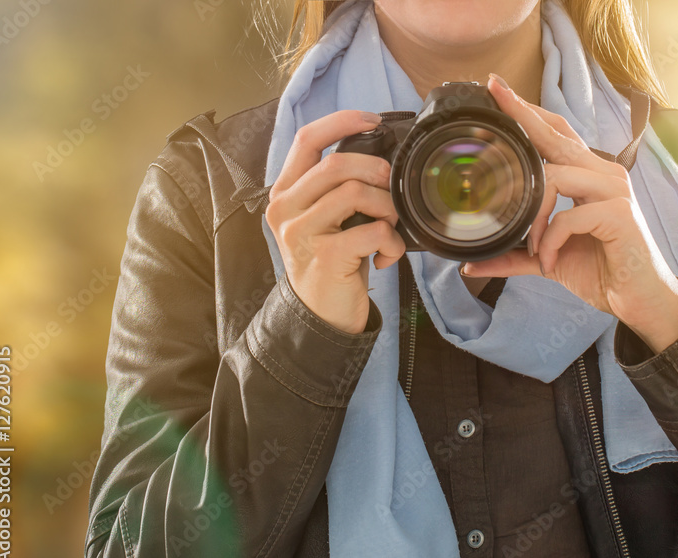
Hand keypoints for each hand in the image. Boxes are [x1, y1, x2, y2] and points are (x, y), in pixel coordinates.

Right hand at [265, 110, 405, 333]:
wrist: (319, 316)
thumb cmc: (330, 263)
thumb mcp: (322, 220)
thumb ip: (335, 189)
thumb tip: (379, 160)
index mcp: (285, 192)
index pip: (306, 139)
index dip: (342, 122)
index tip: (373, 121)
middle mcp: (286, 209)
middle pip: (337, 165)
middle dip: (377, 172)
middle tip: (391, 191)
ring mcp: (303, 233)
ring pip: (355, 193)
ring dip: (387, 208)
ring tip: (389, 228)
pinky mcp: (327, 257)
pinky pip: (373, 231)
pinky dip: (391, 242)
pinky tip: (386, 256)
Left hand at [462, 74, 677, 351]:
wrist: (636, 300)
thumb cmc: (601, 271)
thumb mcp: (548, 258)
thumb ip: (514, 256)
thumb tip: (471, 265)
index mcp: (589, 176)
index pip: (557, 134)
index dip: (529, 113)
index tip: (498, 91)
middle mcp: (603, 174)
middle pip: (557, 137)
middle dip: (523, 116)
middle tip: (496, 94)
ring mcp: (614, 190)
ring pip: (554, 180)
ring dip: (532, 219)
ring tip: (533, 249)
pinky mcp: (619, 213)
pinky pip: (567, 217)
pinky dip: (549, 241)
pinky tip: (549, 260)